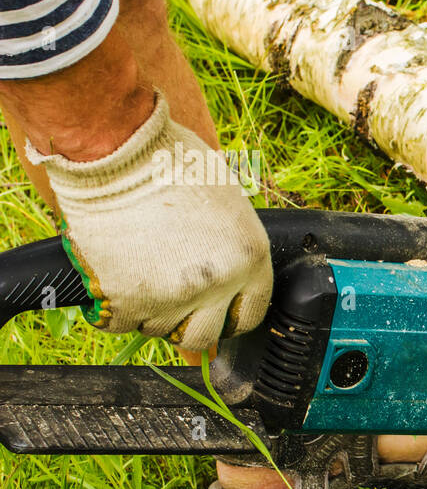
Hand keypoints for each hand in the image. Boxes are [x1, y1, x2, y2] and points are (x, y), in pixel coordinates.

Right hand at [26, 91, 272, 350]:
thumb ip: (231, 244)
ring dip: (148, 312)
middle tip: (170, 300)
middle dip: (187, 322)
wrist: (119, 153)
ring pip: (159, 331)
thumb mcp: (227, 201)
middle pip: (203, 335)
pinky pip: (119, 324)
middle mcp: (218, 284)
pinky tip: (114, 280)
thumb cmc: (172, 161)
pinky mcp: (127, 300)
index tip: (215, 312)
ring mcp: (172, 297)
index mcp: (251, 257)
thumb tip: (227, 270)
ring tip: (138, 275)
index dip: (230, 315)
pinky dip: (114, 310)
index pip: (250, 312)